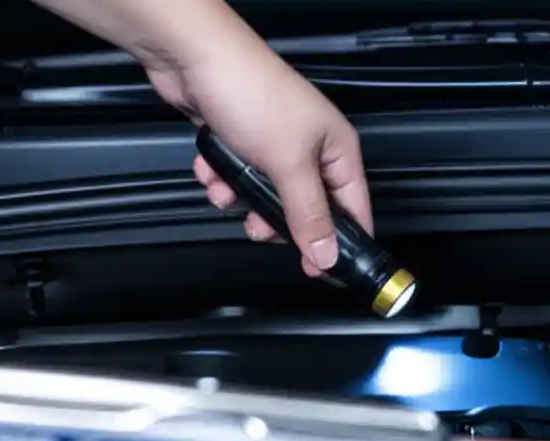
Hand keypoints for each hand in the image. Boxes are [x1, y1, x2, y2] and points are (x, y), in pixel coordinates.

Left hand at [147, 47, 372, 276]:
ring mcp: (274, 144)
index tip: (322, 271)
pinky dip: (220, 178)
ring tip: (226, 191)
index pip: (353, 208)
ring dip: (240, 199)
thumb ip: (308, 214)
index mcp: (337, 149)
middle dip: (275, 221)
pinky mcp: (241, 141)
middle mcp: (309, 148)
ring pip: (264, 197)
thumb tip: (327, 254)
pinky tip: (210, 168)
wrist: (196, 60)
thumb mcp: (289, 165)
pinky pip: (236, 178)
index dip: (340, 243)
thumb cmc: (254, 95)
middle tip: (258, 227)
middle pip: (304, 209)